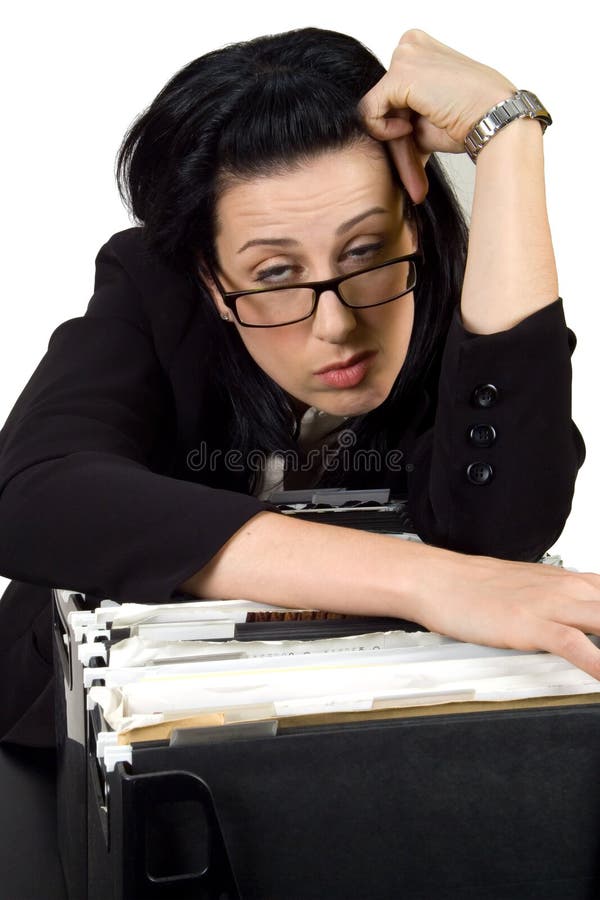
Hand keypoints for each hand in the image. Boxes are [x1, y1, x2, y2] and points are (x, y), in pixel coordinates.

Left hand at [359, 29, 516, 202]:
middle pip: (387, 105)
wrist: (495, 120)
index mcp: (420, 51)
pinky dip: (383, 131)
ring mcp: (406, 55)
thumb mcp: (428, 117)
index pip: (394, 96)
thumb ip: (402, 116)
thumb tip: (376, 133)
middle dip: (399, 144)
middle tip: (414, 179)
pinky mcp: (401, 73)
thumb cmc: (471, 119)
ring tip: (414, 173)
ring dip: (397, 146)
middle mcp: (411, 46)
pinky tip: (408, 132)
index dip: (402, 131)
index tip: (418, 154)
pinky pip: (370, 110)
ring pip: (380, 111)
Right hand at [400, 544, 599, 679]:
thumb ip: (559, 601)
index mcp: (570, 581)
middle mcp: (567, 590)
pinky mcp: (530, 625)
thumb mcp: (527, 589)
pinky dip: (596, 662)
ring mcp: (551, 606)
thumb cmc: (475, 586)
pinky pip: (574, 644)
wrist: (438, 579)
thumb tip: (578, 616)